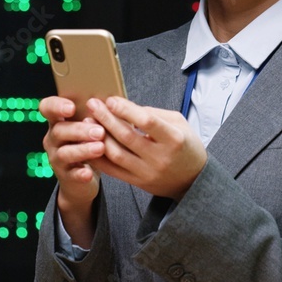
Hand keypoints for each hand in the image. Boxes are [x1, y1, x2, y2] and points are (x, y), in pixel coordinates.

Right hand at [39, 96, 104, 246]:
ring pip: (64, 153)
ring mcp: (57, 158)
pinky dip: (80, 173)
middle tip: (99, 131)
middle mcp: (54, 138)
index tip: (71, 108)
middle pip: (59, 130)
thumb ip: (99, 115)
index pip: (48, 108)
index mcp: (59, 121)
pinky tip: (89, 173)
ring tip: (101, 147)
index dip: (56, 106)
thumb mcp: (92, 126)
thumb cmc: (91, 142)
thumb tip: (116, 103)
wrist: (84, 176)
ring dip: (83, 149)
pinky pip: (71, 175)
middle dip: (79, 130)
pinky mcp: (66, 176)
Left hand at [86, 96, 206, 200]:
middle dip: (106, 118)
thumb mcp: (179, 123)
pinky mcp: (138, 182)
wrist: (192, 179)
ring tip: (89, 121)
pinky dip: (98, 156)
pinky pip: (112, 170)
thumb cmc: (186, 146)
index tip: (111, 100)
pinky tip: (89, 143)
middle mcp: (160, 157)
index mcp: (174, 139)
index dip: (126, 109)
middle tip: (93, 104)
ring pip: (116, 154)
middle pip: (127, 136)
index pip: (147, 122)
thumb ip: (154, 113)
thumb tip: (125, 107)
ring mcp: (148, 172)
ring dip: (99, 136)